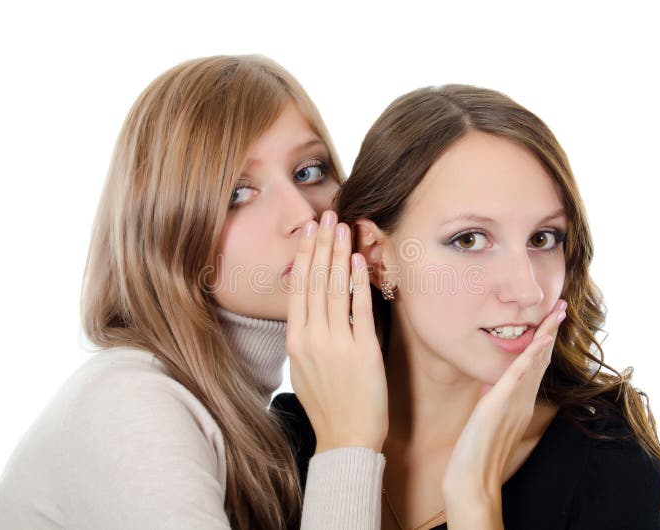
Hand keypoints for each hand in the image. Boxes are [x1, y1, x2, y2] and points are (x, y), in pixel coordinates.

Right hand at [286, 210, 387, 452]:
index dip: (304, 256)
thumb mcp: (303, 369)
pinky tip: (358, 260)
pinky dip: (358, 283)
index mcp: (295, 342)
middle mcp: (312, 339)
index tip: (309, 232)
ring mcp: (337, 344)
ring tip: (342, 227)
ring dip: (338, 254)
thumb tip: (309, 310)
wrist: (346, 440)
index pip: (298, 288)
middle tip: (325, 215)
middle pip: (314, 281)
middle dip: (320, 244)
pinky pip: (359, 310)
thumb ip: (305, 337)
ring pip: (334, 289)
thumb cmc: (327, 406)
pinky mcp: (363, 352)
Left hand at [442, 298, 566, 527]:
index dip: (544, 341)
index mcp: (519, 401)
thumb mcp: (487, 415)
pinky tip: (541, 340)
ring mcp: (514, 401)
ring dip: (546, 335)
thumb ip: (494, 397)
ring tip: (557, 313)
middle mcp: (522, 399)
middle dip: (551, 331)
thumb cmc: (477, 450)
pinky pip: (519, 376)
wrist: (473, 476)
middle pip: (541, 358)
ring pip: (535, 362)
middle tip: (562, 307)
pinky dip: (531, 356)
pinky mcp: (500, 403)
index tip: (551, 320)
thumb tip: (492, 381)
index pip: (535, 365)